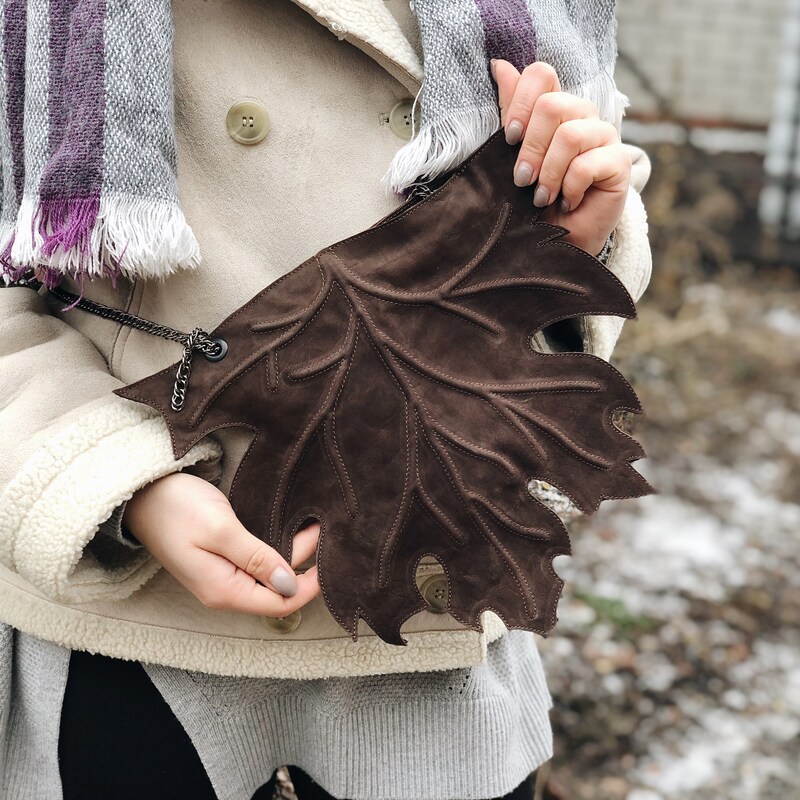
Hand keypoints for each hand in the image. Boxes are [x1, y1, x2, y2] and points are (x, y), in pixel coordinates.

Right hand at [122, 472, 320, 615]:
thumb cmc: (175, 508)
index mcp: (224, 591)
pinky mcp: (223, 559)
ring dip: (295, 554)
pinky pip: (259, 562)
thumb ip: (255, 557)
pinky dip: (279, 547)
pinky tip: (292, 529)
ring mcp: (223, 575)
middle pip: (279, 589)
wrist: (140, 493)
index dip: (311, 584)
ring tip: (318, 527)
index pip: (281, 603)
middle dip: (307, 565)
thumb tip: (289, 583)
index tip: (332, 557)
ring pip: (271, 574)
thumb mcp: (219, 529)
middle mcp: (225, 590)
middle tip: (329, 531)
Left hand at [491, 59, 630, 256]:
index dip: (521, 101)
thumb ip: (512, 114)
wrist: (557, 241)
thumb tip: (500, 66)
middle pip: (553, 105)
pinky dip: (569, 188)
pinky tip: (568, 202)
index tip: (508, 138)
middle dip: (530, 148)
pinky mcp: (619, 163)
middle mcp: (582, 116)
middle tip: (521, 180)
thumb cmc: (536, 200)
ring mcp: (604, 137)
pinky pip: (586, 164)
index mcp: (556, 109)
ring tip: (541, 198)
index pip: (542, 75)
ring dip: (548, 173)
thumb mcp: (516, 157)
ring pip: (569, 135)